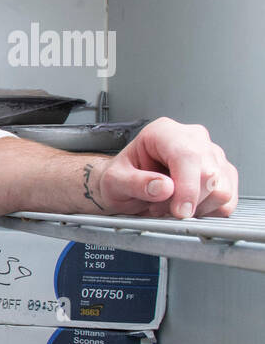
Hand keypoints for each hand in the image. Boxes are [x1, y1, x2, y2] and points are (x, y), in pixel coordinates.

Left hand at [98, 117, 237, 218]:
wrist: (124, 184)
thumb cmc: (120, 177)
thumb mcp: (114, 181)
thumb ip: (136, 183)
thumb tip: (165, 188)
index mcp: (164, 132)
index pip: (188, 156)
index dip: (187, 187)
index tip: (180, 211)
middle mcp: (192, 139)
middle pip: (210, 174)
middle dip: (186, 201)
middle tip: (159, 207)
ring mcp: (211, 155)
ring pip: (222, 189)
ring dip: (196, 208)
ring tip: (169, 206)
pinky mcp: (223, 174)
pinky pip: (228, 200)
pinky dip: (208, 211)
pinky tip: (186, 207)